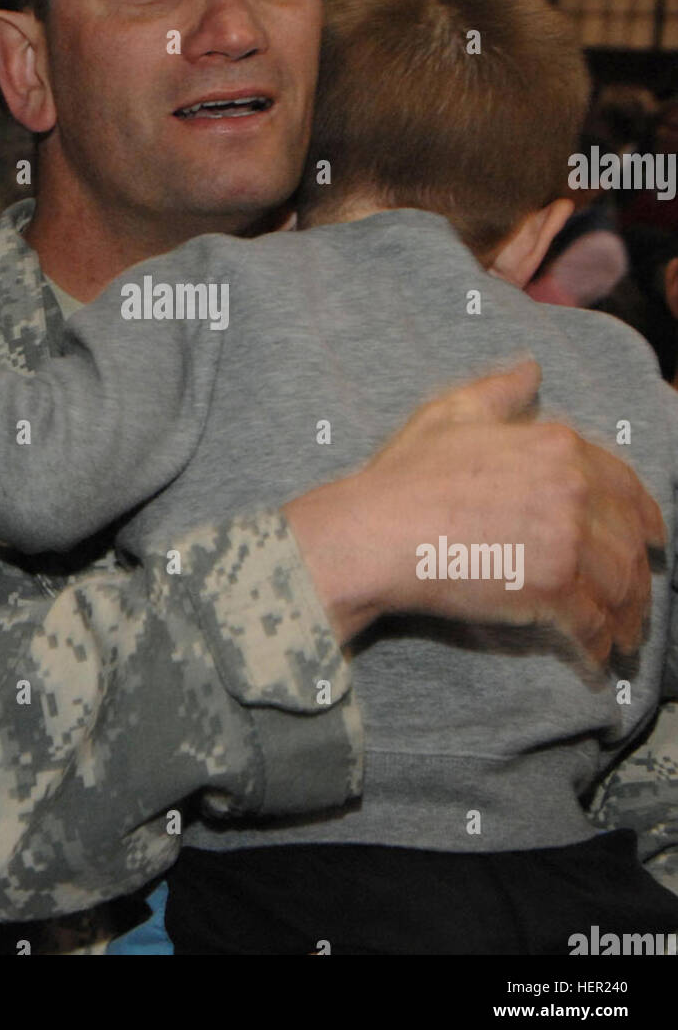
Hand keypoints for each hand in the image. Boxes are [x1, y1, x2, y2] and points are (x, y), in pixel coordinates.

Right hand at [284, 361, 663, 667]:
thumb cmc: (406, 475)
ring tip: (621, 637)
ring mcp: (567, 542)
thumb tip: (530, 371)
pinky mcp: (552, 590)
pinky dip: (599, 645)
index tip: (652, 539)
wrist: (379, 532)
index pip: (625, 486)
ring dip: (626, 617)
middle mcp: (574, 491)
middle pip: (628, 542)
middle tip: (634, 600)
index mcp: (558, 446)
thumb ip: (499, 392)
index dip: (645, 517)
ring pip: (620, 585)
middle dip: (637, 577)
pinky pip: (592, 623)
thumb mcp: (451, 414)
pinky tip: (597, 658)